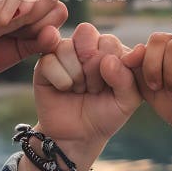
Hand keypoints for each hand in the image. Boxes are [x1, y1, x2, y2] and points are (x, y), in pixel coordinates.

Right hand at [30, 24, 140, 170]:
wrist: (78, 137)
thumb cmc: (106, 115)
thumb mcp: (127, 101)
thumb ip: (127, 78)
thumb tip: (110, 59)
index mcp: (110, 48)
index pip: (109, 40)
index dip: (110, 65)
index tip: (111, 86)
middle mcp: (86, 45)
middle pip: (86, 34)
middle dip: (92, 67)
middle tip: (94, 88)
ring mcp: (63, 53)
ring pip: (67, 47)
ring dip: (76, 75)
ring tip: (79, 89)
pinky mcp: (44, 63)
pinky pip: (49, 60)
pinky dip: (61, 81)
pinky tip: (64, 89)